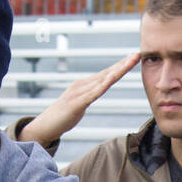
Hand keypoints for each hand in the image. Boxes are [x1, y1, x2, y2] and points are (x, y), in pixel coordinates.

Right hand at [17, 51, 140, 145]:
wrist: (43, 126)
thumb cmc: (61, 117)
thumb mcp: (80, 104)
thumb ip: (89, 96)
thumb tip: (99, 90)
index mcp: (84, 85)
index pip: (106, 74)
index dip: (120, 66)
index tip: (133, 58)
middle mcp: (81, 85)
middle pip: (106, 73)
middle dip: (122, 64)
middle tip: (137, 54)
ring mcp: (78, 93)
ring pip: (102, 81)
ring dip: (117, 71)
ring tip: (129, 63)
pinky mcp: (76, 104)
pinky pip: (92, 94)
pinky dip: (103, 86)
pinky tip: (111, 80)